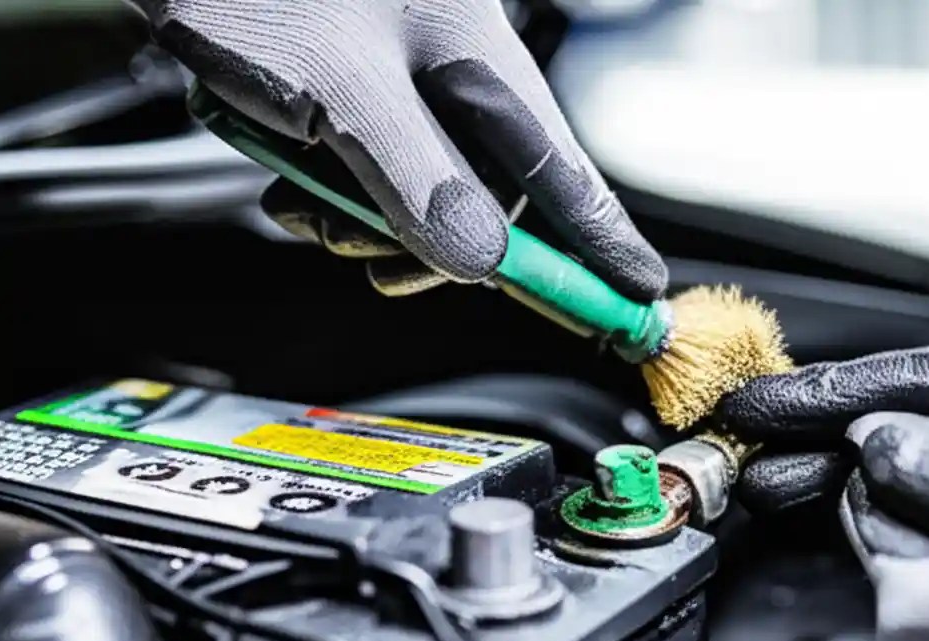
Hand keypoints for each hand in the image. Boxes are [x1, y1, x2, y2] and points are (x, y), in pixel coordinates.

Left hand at [138, 0, 665, 300]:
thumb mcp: (340, 83)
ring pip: (418, 190)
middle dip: (431, 245)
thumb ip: (414, 173)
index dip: (601, 240)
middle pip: (483, 195)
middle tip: (373, 261)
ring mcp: (400, 81)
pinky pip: (367, 169)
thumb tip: (479, 258)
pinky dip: (333, 195)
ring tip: (308, 208)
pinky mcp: (351, 89)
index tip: (636, 294)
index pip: (563, 170)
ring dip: (365, 222)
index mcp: (478, 58)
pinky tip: (292, 184)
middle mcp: (451, 72)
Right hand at [719, 316, 928, 548]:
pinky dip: (890, 519)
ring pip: (907, 466)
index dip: (821, 398)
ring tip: (774, 497)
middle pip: (887, 426)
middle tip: (743, 467)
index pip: (900, 381)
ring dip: (839, 483)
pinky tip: (855, 533)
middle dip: (811, 446)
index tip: (754, 408)